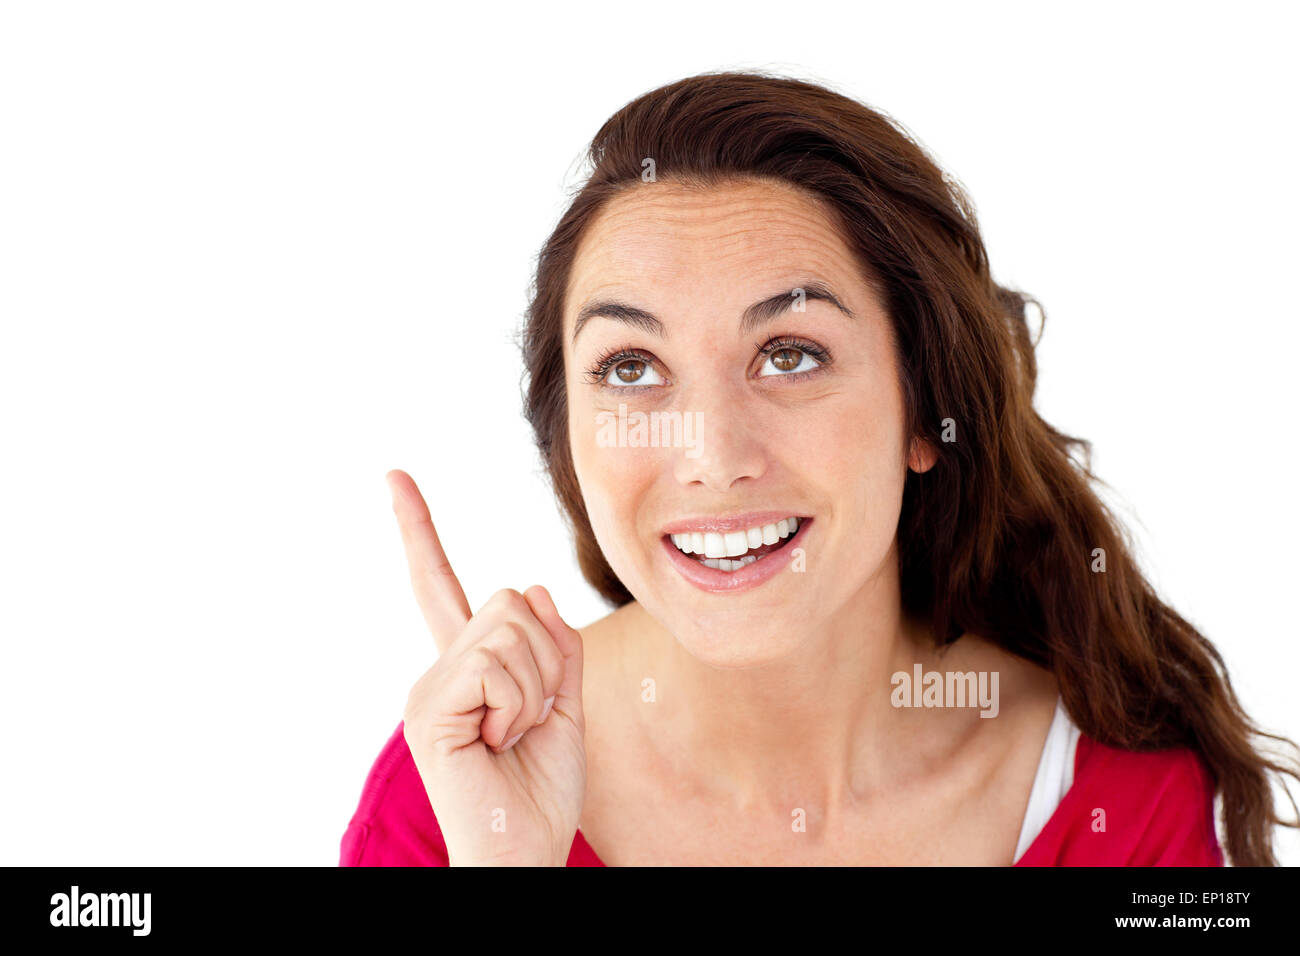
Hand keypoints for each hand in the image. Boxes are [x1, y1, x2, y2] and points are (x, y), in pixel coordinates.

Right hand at [387, 468, 586, 865]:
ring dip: (536, 686)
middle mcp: (440, 670)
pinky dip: (519, 703)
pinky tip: (499, 741)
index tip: (394, 477)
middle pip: (509, 600)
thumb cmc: (540, 788)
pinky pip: (496, 664)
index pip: (443, 586)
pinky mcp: (430, 707)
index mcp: (467, 667)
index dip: (419, 530)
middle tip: (530, 719)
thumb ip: (554, 645)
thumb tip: (531, 588)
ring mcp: (430, 688)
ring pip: (509, 628)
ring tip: (514, 735)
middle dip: (545, 656)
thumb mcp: (564, 705)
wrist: (522, 851)